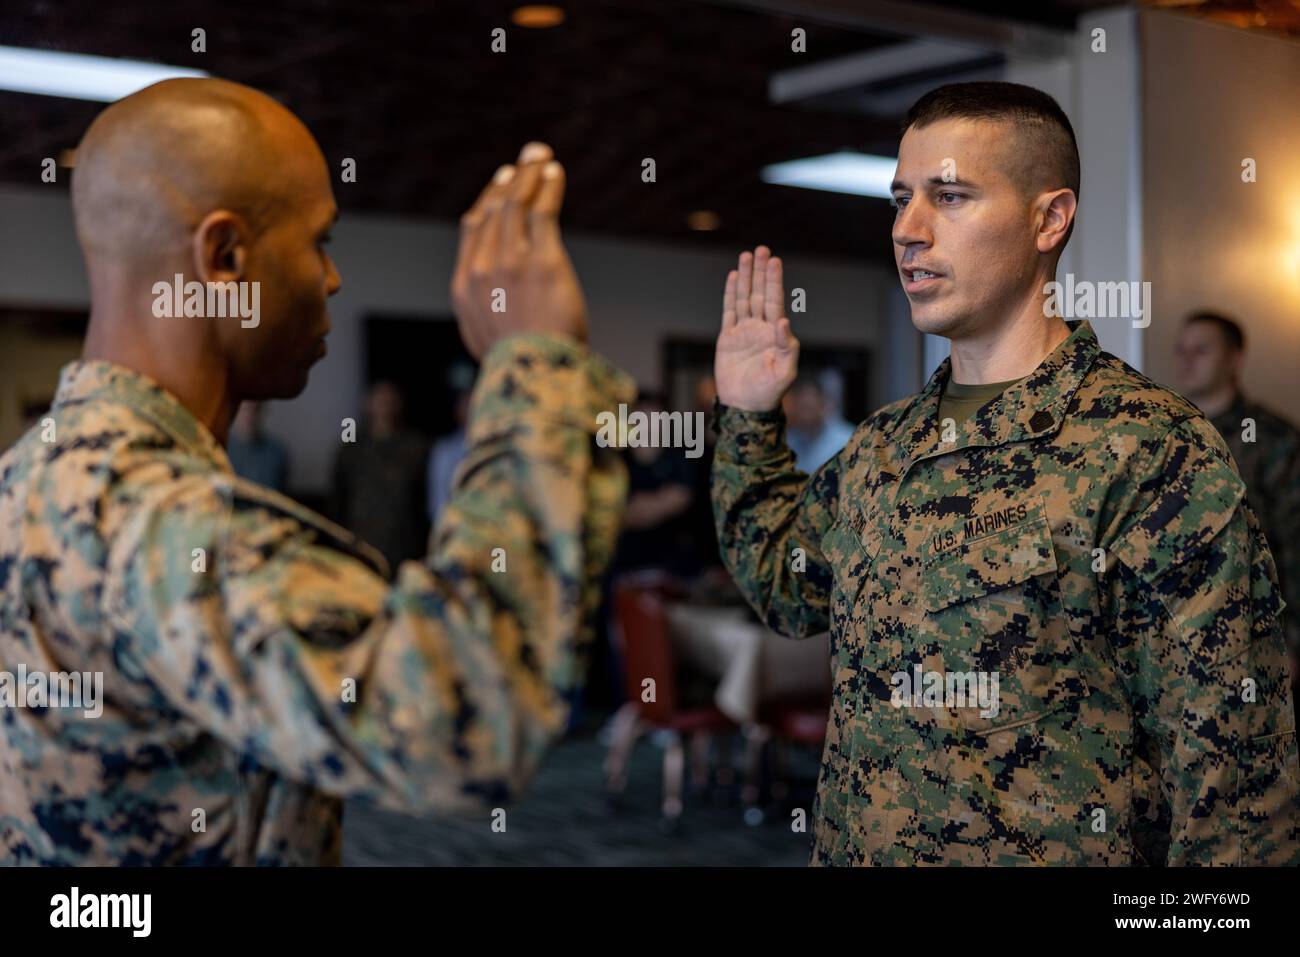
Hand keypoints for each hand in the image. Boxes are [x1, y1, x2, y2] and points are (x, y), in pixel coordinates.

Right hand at [450, 142, 587, 359]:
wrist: (537, 380)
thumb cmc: (519, 368)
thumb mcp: (486, 340)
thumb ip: (483, 313)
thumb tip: (487, 309)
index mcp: (465, 287)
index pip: (473, 230)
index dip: (488, 201)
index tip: (502, 183)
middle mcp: (483, 269)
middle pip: (494, 210)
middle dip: (512, 180)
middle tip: (527, 158)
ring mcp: (511, 263)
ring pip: (516, 205)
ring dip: (530, 176)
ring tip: (542, 157)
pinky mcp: (542, 262)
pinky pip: (543, 212)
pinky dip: (548, 188)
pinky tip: (555, 173)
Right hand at [714, 246, 798, 411]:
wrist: (745, 406)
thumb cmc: (769, 391)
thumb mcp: (785, 371)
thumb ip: (787, 346)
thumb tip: (783, 321)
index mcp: (776, 333)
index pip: (775, 301)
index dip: (774, 281)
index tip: (774, 261)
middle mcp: (761, 328)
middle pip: (760, 293)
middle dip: (761, 272)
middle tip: (762, 249)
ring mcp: (744, 331)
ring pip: (744, 298)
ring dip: (746, 277)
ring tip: (747, 255)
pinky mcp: (728, 338)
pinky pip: (729, 311)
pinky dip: (731, 294)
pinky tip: (734, 277)